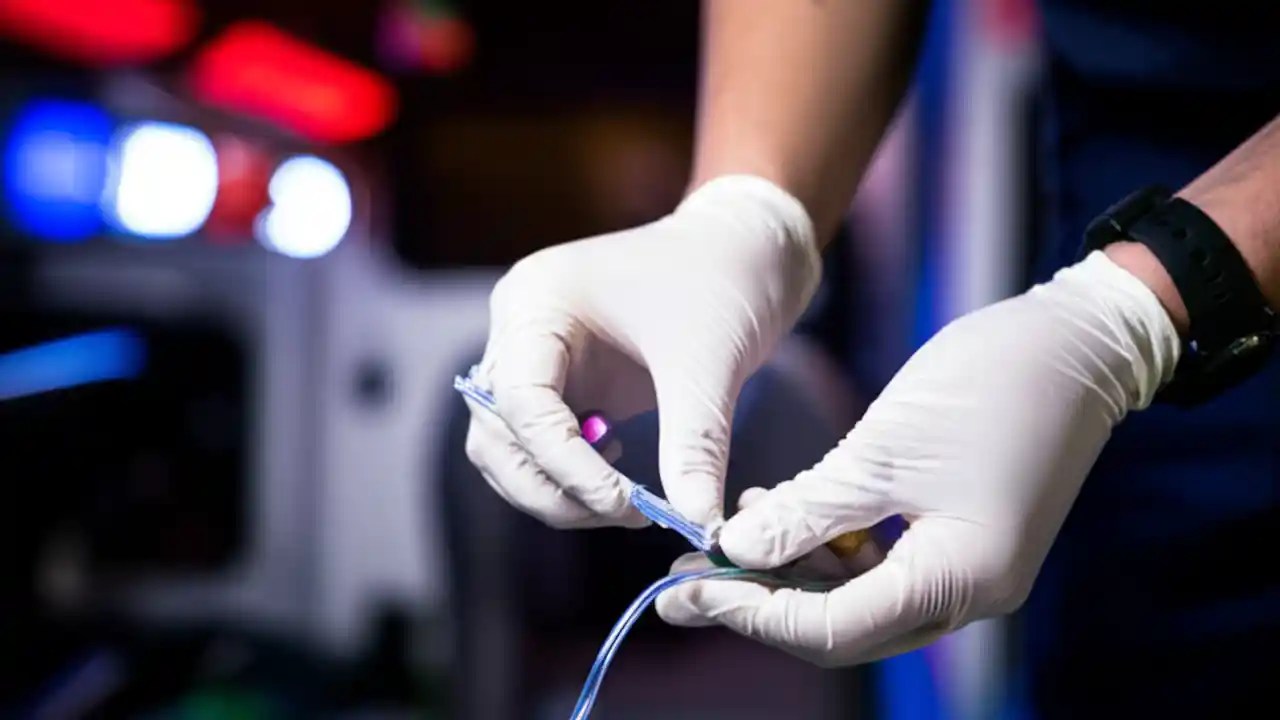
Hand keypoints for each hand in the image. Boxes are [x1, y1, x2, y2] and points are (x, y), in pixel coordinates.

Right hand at [464, 175, 821, 528]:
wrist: (748, 245)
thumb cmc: (725, 278)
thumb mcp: (710, 362)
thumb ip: (694, 445)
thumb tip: (699, 524)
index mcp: (536, 304)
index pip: (519, 401)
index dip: (563, 463)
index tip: (623, 502)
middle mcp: (520, 330)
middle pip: (497, 435)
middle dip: (554, 487)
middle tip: (625, 514)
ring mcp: (538, 358)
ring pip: (511, 451)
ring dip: (560, 492)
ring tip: (629, 505)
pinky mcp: (566, 384)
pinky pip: (546, 447)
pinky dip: (575, 477)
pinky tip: (623, 477)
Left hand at [657, 252, 1180, 665]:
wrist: (1075, 342)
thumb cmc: (990, 386)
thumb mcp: (882, 450)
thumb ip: (807, 512)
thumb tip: (733, 555)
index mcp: (959, 581)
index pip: (833, 628)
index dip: (751, 613)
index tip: (685, 591)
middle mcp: (966, 592)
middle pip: (840, 624)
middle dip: (758, 602)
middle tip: (682, 580)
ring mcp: (964, 565)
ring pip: (853, 594)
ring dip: (785, 569)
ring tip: (716, 539)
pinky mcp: (956, 534)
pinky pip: (875, 559)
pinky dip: (822, 541)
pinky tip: (771, 510)